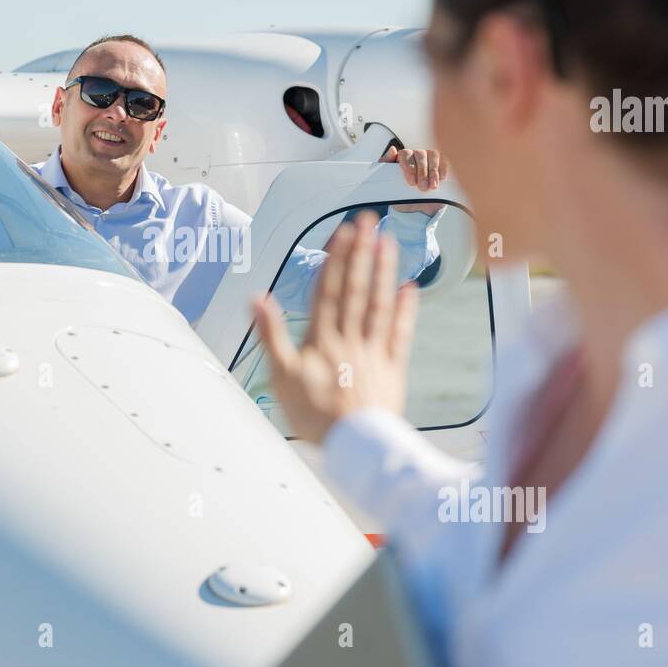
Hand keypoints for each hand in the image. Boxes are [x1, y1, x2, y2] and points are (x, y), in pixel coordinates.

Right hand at [251, 211, 419, 444]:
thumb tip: (257, 300)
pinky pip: (400, 333)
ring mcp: (373, 351)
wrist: (353, 446)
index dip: (336, 258)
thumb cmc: (313, 415)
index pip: (328, 290)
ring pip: (378, 304)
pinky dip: (406, 310)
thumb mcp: (280, 376)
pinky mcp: (392, 367)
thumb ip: (271, 335)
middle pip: (354, 289)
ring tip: (388, 242)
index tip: (344, 231)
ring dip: (383, 271)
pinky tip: (410, 287)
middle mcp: (349, 338)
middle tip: (368, 221)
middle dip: (360, 253)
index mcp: (321, 339)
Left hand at [380, 145, 447, 190]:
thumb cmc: (402, 194)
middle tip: (422, 187)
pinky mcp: (442, 163)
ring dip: (433, 172)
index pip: (405, 154)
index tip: (411, 182)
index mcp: (403, 157)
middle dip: (422, 172)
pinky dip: (443, 169)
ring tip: (432, 186)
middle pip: (420, 155)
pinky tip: (441, 179)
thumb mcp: (389, 183)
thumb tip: (392, 149)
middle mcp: (417, 155)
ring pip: (433, 156)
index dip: (409, 167)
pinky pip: (445, 160)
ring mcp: (431, 158)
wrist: (415, 207)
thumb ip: (385, 165)